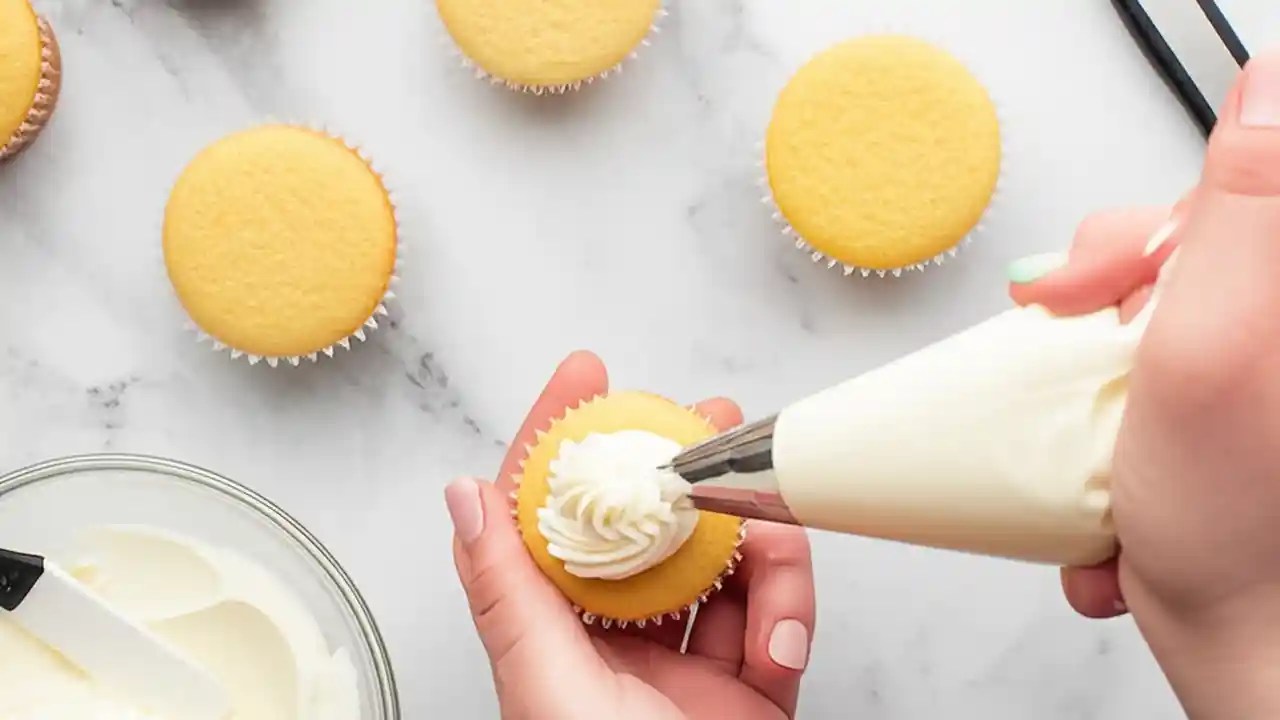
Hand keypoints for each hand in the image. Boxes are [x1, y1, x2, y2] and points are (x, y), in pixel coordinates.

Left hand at [445, 351, 816, 719]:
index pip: (554, 520)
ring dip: (762, 547)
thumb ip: (508, 591)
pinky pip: (784, 627)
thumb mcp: (543, 680)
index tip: (585, 375)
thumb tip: (466, 498)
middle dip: (685, 469)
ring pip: (733, 569)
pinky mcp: (753, 693)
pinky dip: (793, 618)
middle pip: (652, 529)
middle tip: (712, 422)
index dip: (565, 441)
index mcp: (558, 639)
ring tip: (773, 542)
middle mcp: (621, 645)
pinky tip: (780, 644)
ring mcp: (690, 667)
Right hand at [1010, 50, 1279, 716]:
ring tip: (1085, 441)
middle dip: (1091, 320)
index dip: (1122, 243)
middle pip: (1159, 265)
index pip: (1202, 202)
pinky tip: (1111, 466)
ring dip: (1082, 383)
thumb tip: (1265, 89)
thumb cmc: (1233, 528)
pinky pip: (1135, 381)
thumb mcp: (1213, 349)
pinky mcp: (1210, 412)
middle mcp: (1266, 324)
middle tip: (1077, 370)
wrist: (1243, 641)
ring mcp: (1242, 372)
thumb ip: (1239, 211)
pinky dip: (1102, 420)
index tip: (1076, 300)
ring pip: (1136, 328)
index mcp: (1275, 292)